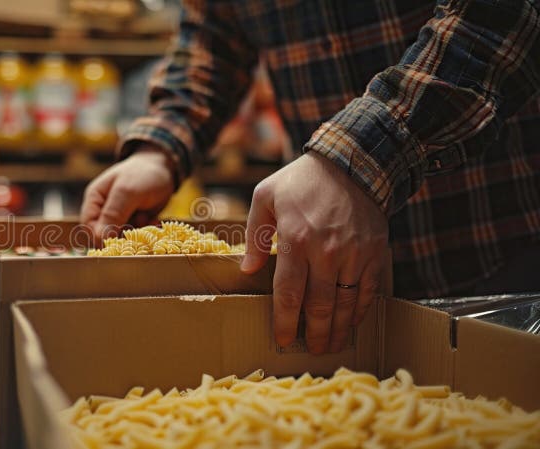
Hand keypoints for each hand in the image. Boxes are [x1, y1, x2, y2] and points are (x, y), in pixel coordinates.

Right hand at [81, 146, 175, 240]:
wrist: (165, 168)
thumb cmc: (143, 175)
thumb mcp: (127, 192)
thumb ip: (113, 214)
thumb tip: (98, 238)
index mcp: (94, 199)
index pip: (88, 226)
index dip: (99, 237)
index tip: (115, 243)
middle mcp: (103, 210)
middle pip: (104, 234)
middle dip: (121, 234)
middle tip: (137, 226)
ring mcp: (118, 217)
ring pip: (121, 237)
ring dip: (135, 233)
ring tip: (147, 219)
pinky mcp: (133, 222)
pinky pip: (135, 235)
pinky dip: (145, 231)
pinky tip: (153, 220)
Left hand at [241, 152, 388, 353]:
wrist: (352, 162)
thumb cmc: (302, 181)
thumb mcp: (266, 197)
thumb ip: (255, 235)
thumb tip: (247, 270)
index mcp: (296, 239)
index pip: (288, 292)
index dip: (284, 320)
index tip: (282, 338)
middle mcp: (326, 252)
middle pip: (319, 305)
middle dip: (313, 333)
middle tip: (310, 351)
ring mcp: (354, 254)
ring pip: (345, 303)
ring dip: (337, 329)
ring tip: (331, 346)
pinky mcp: (374, 253)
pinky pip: (368, 291)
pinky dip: (360, 311)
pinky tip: (351, 323)